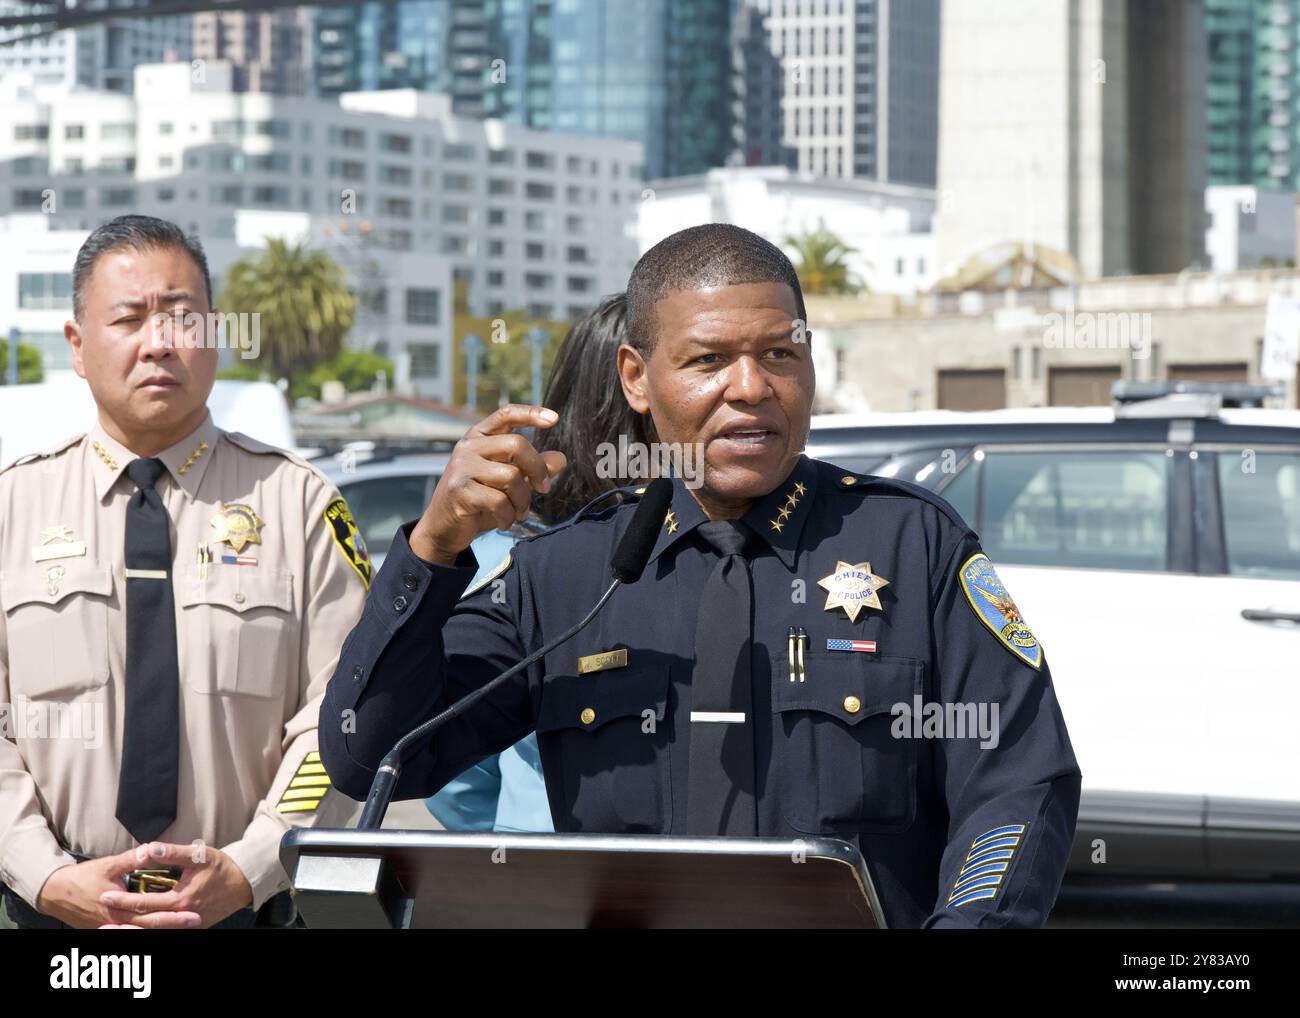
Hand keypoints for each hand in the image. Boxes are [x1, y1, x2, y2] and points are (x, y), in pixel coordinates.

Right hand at [35, 847, 200, 928]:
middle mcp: (115, 923)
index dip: (173, 915)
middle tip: (195, 921)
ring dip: (161, 929)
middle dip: (173, 925)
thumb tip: (152, 849)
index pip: (151, 914)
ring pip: (139, 933)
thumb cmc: (81, 878)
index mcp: (118, 909)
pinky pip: (127, 933)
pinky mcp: (104, 929)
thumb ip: (132, 859)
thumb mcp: (108, 865)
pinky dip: (143, 931)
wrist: (54, 892)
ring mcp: (109, 929)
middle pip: (149, 928)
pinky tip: (157, 927)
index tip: (192, 913)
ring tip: (182, 925)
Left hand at [96, 842, 252, 929]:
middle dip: (121, 917)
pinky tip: (137, 926)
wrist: (244, 884)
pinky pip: (165, 931)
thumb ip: (172, 853)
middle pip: (144, 922)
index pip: (144, 902)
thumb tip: (149, 848)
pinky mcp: (192, 928)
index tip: (104, 895)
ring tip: (112, 924)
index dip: (123, 899)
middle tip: (101, 911)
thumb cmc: (221, 868)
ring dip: (132, 928)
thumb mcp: (198, 855)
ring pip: (153, 930)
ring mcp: (187, 926)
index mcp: (180, 900)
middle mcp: (181, 918)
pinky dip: (149, 929)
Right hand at [411, 404, 566, 564]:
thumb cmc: (479, 501)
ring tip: (519, 512)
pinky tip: (505, 522)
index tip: (555, 419)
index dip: (531, 413)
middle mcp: (468, 446)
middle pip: (517, 444)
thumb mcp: (509, 483)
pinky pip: (499, 501)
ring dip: (524, 500)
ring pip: (512, 476)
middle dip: (538, 469)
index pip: (506, 414)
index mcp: (480, 437)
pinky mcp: (460, 490)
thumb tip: (561, 459)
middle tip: (544, 488)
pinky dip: (509, 516)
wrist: (444, 528)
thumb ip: (533, 469)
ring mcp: (462, 467)